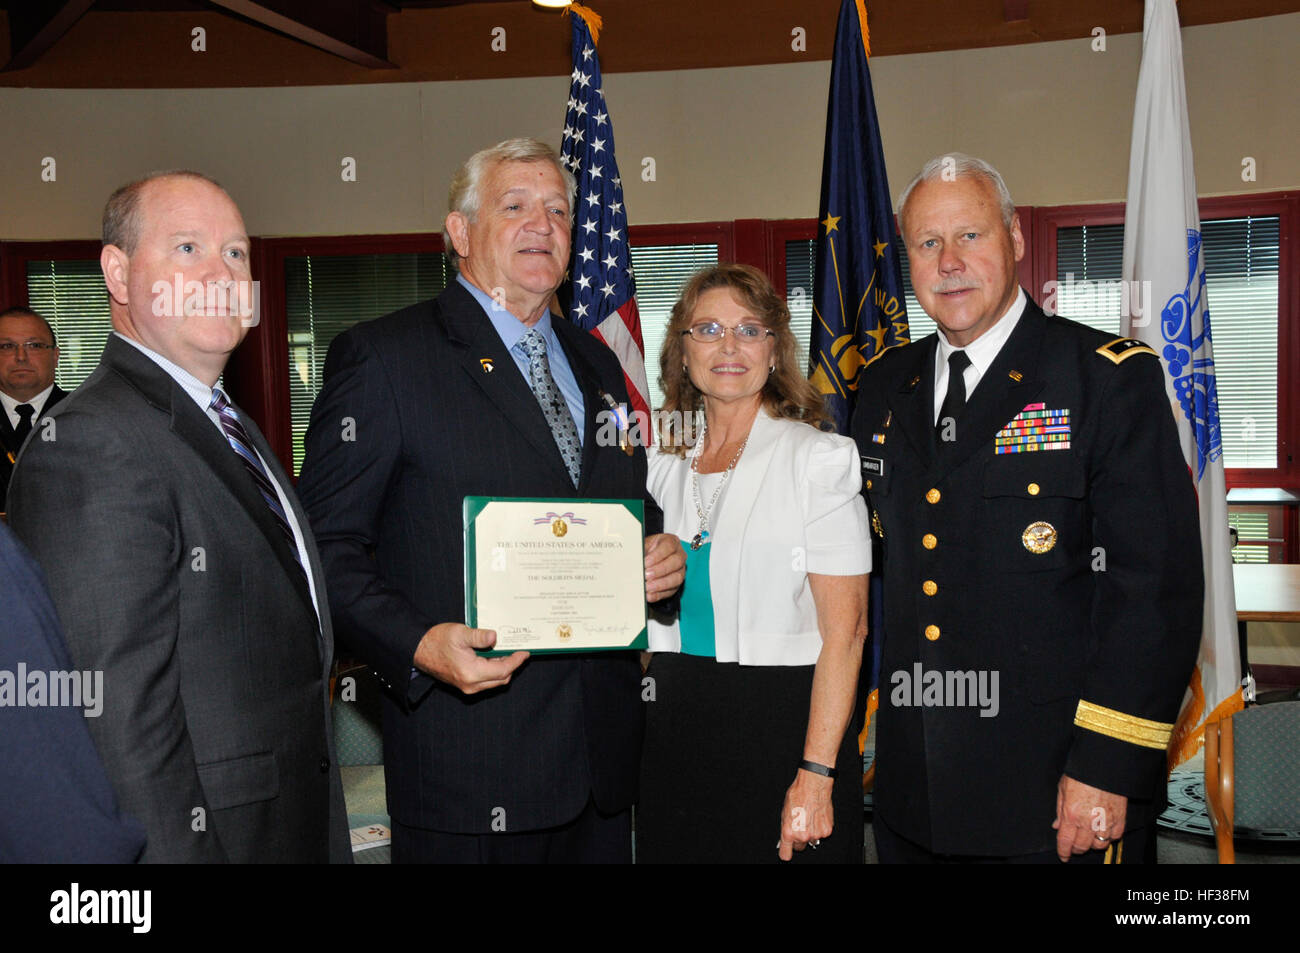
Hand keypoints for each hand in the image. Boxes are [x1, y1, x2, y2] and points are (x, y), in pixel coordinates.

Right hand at [412, 623, 527, 694]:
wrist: (419, 650)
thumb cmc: (437, 641)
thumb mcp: (460, 634)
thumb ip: (479, 636)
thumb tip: (495, 637)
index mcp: (471, 673)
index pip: (503, 670)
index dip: (516, 661)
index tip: (525, 653)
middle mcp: (470, 685)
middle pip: (501, 679)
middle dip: (512, 665)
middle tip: (517, 651)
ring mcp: (467, 687)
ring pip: (494, 681)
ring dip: (502, 668)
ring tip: (506, 652)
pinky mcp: (464, 684)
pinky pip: (485, 681)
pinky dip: (493, 671)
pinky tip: (493, 657)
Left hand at [644, 533, 684, 601]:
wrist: (650, 560)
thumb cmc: (648, 551)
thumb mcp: (644, 546)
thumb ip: (640, 551)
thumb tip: (632, 559)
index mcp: (672, 542)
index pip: (669, 546)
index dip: (657, 555)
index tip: (646, 562)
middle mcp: (679, 555)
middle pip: (676, 562)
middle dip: (660, 570)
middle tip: (646, 575)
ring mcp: (680, 571)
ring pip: (676, 578)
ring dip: (660, 584)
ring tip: (647, 586)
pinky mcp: (676, 585)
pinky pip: (671, 591)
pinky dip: (659, 594)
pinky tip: (649, 595)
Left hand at [777, 769, 833, 860]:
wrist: (813, 786)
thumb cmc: (798, 795)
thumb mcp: (785, 812)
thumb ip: (786, 828)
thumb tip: (785, 837)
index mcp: (789, 832)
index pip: (785, 854)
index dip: (785, 853)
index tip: (786, 852)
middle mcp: (802, 836)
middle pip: (799, 848)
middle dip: (799, 840)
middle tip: (800, 827)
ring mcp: (815, 834)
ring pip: (812, 840)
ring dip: (811, 833)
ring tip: (810, 818)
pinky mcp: (827, 831)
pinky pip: (822, 834)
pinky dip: (820, 828)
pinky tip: (817, 816)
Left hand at [1053, 774, 1126, 861]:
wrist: (1103, 764)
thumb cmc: (1081, 772)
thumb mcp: (1062, 789)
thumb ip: (1059, 810)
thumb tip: (1057, 825)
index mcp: (1071, 814)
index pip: (1065, 841)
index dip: (1064, 852)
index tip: (1063, 856)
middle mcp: (1088, 821)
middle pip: (1082, 846)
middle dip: (1076, 849)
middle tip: (1074, 846)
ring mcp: (1105, 821)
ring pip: (1100, 844)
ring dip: (1093, 844)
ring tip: (1089, 838)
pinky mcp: (1120, 817)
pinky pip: (1116, 836)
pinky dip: (1110, 837)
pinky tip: (1105, 831)